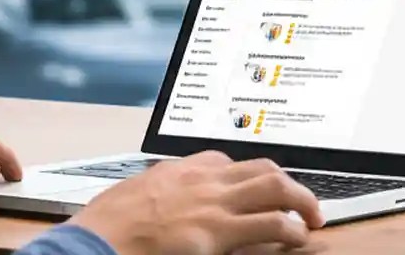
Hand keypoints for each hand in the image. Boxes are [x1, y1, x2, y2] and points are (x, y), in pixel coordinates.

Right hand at [69, 152, 324, 254]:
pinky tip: (299, 240)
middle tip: (301, 203)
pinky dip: (293, 230)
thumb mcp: (131, 198)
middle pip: (261, 168)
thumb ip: (155, 196)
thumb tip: (157, 208)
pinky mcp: (218, 232)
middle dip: (288, 183)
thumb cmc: (103, 228)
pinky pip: (271, 224)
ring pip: (277, 186)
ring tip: (312, 219)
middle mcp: (202, 179)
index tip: (254, 188)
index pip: (225, 161)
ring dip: (303, 201)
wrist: (93, 243)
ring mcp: (213, 203)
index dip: (246, 176)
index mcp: (179, 170)